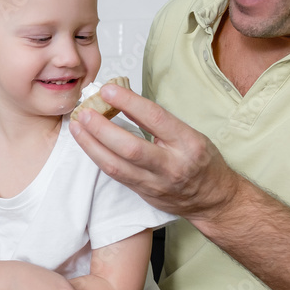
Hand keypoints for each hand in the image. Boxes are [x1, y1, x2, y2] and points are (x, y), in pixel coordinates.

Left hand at [69, 83, 242, 223]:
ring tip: (77, 125)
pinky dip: (97, 156)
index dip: (129, 103)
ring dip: (91, 144)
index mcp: (188, 143)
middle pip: (130, 148)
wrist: (212, 200)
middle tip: (85, 111)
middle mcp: (171, 165)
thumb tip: (125, 100)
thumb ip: (160, 121)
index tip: (109, 89)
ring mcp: (155, 183)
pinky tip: (86, 143)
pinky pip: (114, 174)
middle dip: (102, 129)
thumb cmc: (202, 162)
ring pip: (116, 165)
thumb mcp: (191, 134)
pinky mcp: (142, 193)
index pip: (155, 119)